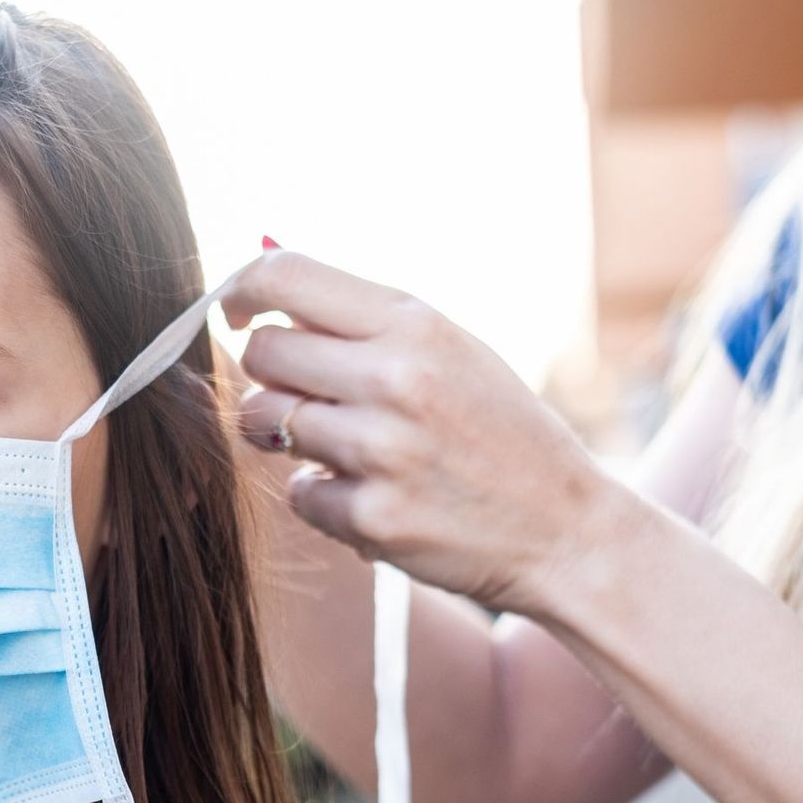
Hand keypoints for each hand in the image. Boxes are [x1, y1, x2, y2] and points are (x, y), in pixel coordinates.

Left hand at [219, 248, 634, 616]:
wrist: (566, 530)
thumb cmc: (499, 433)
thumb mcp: (451, 350)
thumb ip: (363, 321)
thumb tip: (262, 271)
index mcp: (416, 324)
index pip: (285, 276)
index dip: (240, 289)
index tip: (236, 312)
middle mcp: (396, 378)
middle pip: (262, 353)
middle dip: (270, 373)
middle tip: (306, 394)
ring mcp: (381, 451)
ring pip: (264, 423)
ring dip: (287, 437)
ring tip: (347, 447)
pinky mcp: (371, 517)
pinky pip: (298, 493)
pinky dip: (323, 496)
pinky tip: (377, 495)